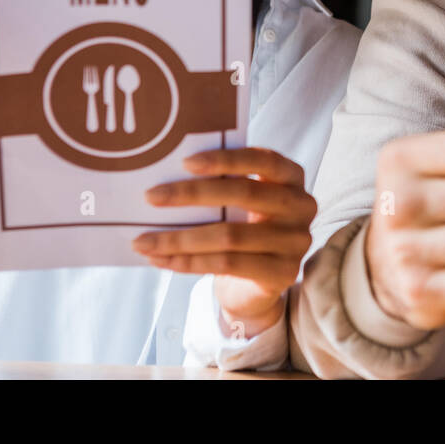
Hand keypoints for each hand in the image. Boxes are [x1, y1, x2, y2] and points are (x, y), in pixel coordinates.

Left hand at [133, 147, 314, 336]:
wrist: (255, 285)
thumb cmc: (242, 229)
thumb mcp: (239, 203)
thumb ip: (222, 185)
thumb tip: (166, 176)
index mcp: (292, 177)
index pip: (263, 160)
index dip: (227, 159)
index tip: (186, 162)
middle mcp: (301, 206)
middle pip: (244, 194)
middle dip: (192, 194)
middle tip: (151, 197)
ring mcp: (295, 242)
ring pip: (230, 236)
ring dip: (179, 238)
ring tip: (142, 240)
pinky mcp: (282, 273)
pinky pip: (227, 265)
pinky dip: (188, 262)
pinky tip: (160, 259)